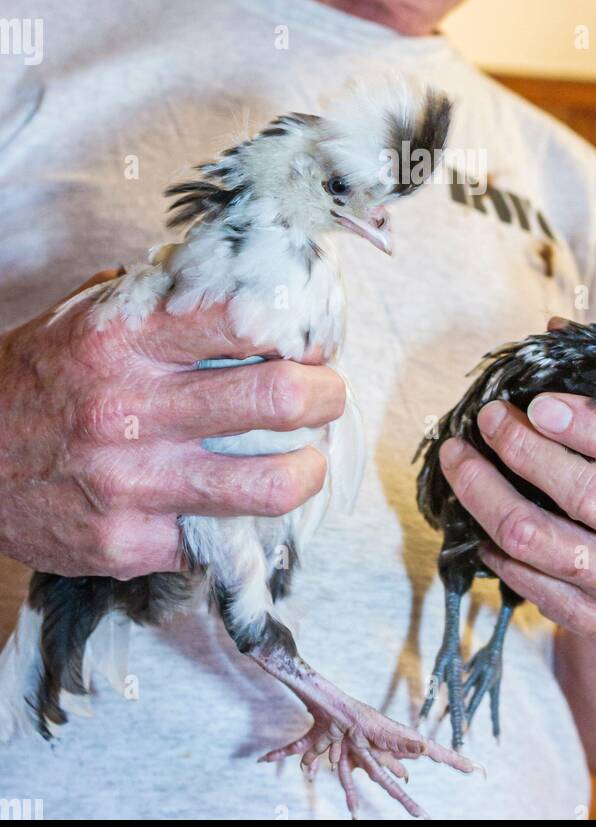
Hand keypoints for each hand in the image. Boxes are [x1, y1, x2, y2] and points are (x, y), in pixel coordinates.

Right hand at [0, 270, 342, 577]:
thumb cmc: (36, 380)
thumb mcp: (87, 317)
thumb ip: (163, 300)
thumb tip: (253, 282)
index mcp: (124, 338)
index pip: (248, 320)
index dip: (299, 331)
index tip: (311, 340)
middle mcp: (130, 409)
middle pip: (277, 399)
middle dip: (326, 395)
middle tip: (328, 395)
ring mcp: (132, 484)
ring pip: (269, 484)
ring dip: (307, 469)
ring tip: (306, 459)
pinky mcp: (129, 544)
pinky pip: (221, 536)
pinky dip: (242, 521)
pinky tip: (240, 502)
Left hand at [439, 388, 595, 637]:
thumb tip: (555, 329)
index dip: (594, 426)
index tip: (539, 402)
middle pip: (589, 497)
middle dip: (525, 451)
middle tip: (488, 417)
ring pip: (542, 541)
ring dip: (486, 494)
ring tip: (459, 458)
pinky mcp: (595, 618)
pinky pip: (528, 581)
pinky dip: (492, 543)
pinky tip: (475, 513)